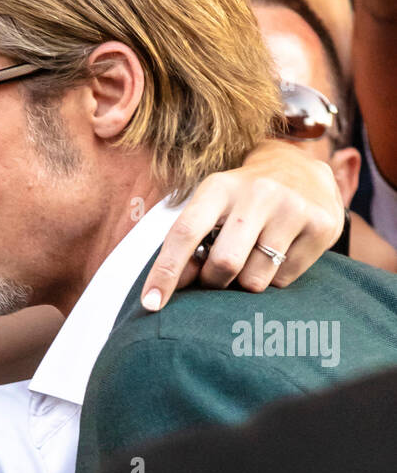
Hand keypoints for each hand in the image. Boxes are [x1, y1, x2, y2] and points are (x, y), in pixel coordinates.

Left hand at [141, 140, 344, 310]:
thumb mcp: (213, 207)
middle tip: (217, 274)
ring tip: (254, 254)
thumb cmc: (242, 199)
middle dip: (213, 281)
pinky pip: (284, 280)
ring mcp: (294, 207)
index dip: (165, 272)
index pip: (185, 233)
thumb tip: (173, 288)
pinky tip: (281, 250)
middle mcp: (258, 192)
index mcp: (220, 187)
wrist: (302, 168)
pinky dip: (274, 277)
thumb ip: (191, 243)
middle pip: (224, 264)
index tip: (150, 304)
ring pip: (255, 280)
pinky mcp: (322, 225)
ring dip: (245, 282)